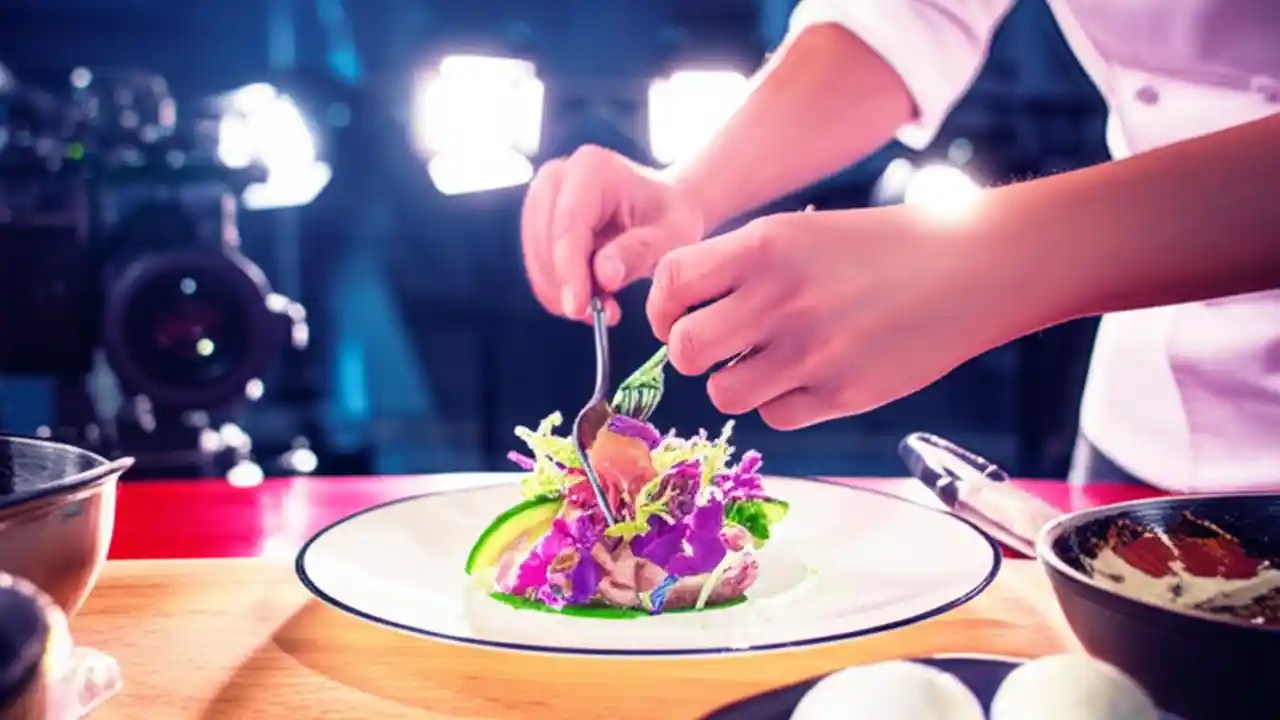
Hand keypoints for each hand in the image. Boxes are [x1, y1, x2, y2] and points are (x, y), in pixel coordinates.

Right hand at [521, 145, 705, 322]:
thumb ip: (637, 252)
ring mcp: (543, 195)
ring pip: (537, 257)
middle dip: (567, 286)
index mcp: (591, 169)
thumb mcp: (670, 235)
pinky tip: (589, 299)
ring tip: (603, 308)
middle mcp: (558, 176)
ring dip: (563, 291)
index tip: (578, 308)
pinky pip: (538, 262)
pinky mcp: (538, 218)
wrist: (663, 206)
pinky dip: (560, 288)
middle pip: (546, 243)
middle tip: (600, 316)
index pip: (568, 225)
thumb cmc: (669, 216)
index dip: (569, 271)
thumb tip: (604, 277)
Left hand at [645, 206, 1028, 428]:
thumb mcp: (802, 231)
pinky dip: (781, 402)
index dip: (661, 306)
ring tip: (764, 361)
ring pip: (724, 392)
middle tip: (715, 345)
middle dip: (690, 353)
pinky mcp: (842, 393)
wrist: (970, 268)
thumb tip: (680, 309)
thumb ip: (740, 265)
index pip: (671, 282)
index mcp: (766, 245)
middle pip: (684, 350)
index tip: (675, 315)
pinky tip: (809, 374)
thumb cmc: (880, 246)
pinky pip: (776, 415)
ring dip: (734, 381)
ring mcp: (812, 352)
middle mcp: (781, 299)